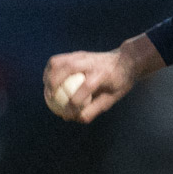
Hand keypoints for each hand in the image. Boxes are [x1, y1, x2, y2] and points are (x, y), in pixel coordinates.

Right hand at [42, 34, 163, 123]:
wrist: (125, 61)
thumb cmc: (119, 83)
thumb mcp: (112, 99)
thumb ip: (94, 109)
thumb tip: (75, 119)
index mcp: (102, 74)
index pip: (85, 88)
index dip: (73, 104)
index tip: (68, 114)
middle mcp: (90, 62)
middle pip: (66, 69)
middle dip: (53, 85)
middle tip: (50, 99)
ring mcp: (82, 55)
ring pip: (57, 62)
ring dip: (47, 76)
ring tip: (47, 91)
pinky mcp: (76, 53)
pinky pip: (57, 60)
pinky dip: (49, 71)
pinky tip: (48, 83)